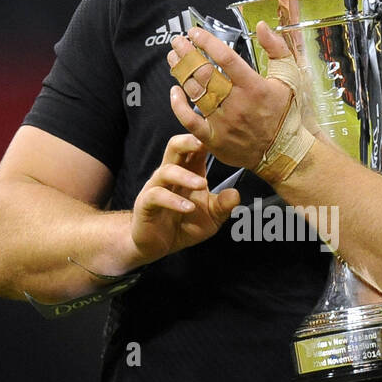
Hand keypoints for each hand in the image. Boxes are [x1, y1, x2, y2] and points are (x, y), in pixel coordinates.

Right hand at [127, 133, 239, 264]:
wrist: (158, 246)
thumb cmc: (184, 226)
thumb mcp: (212, 218)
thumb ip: (223, 206)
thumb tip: (236, 194)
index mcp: (188, 172)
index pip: (194, 148)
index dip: (205, 139)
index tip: (221, 135)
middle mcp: (170, 174)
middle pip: (174, 147)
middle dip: (188, 141)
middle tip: (204, 143)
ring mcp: (156, 187)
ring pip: (166, 171)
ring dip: (185, 176)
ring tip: (202, 184)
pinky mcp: (145, 204)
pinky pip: (156, 196)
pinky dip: (173, 201)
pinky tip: (188, 208)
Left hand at [166, 22, 296, 169]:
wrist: (283, 152)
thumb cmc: (285, 113)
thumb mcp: (289, 77)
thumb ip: (276, 49)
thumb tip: (260, 26)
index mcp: (255, 87)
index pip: (226, 58)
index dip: (207, 42)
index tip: (196, 32)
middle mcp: (237, 104)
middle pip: (205, 74)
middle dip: (188, 54)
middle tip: (178, 42)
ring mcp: (224, 123)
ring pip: (195, 93)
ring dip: (181, 73)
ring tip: (174, 58)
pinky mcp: (214, 139)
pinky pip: (189, 121)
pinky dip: (178, 106)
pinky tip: (174, 90)